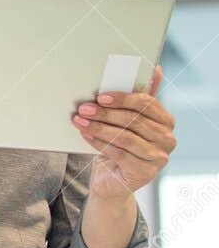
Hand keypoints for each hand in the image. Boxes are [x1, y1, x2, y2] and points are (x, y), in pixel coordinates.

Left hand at [73, 64, 176, 200]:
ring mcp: (159, 158)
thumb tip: (156, 68)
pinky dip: (99, 142)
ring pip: (126, 137)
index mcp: (166, 121)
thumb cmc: (119, 145)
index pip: (147, 104)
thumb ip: (139, 97)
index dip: (123, 98)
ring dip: (99, 127)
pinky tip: (86, 135)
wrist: (113, 179)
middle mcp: (168, 139)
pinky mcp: (145, 173)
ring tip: (79, 121)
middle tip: (83, 108)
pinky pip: (119, 154)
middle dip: (106, 113)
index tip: (100, 96)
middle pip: (134, 120)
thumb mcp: (127, 120)